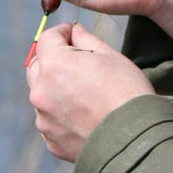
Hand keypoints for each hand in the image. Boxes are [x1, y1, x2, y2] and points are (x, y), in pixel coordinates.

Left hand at [27, 23, 155, 161]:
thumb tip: (75, 31)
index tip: (73, 34)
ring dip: (56, 88)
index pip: (47, 38)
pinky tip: (85, 115)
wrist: (135, 138)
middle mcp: (41, 91)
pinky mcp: (51, 140)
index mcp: (55, 65)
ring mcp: (43, 119)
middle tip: (77, 61)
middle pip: (37, 66)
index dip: (62, 32)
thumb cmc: (127, 91)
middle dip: (52, 59)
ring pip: (43, 94)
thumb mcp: (111, 56)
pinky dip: (62, 113)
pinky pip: (50, 119)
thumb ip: (87, 39)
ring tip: (86, 93)